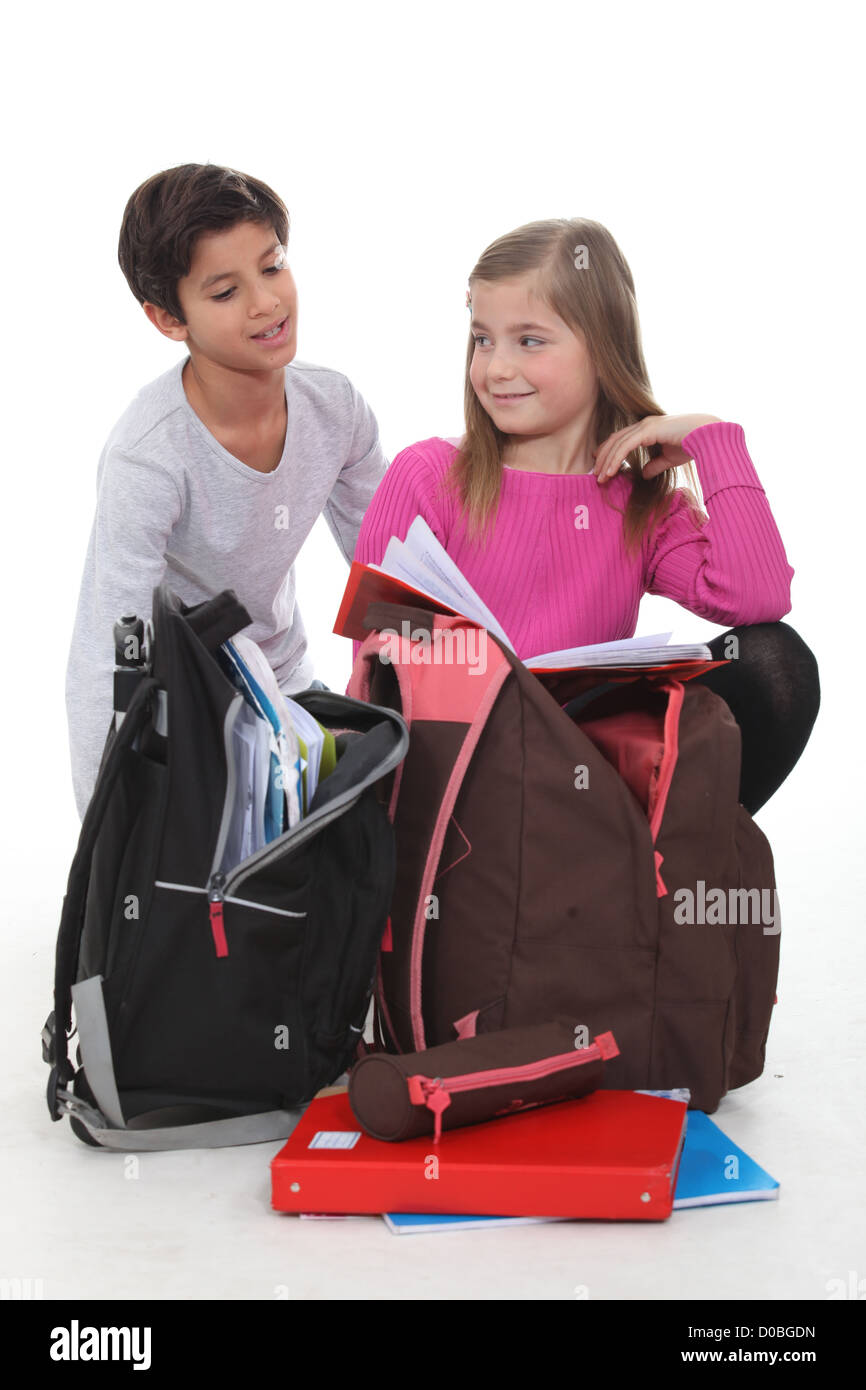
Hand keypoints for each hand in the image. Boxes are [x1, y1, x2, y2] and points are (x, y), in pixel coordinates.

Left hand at [592, 414, 721, 482]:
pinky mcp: (648, 430)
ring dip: (606, 461)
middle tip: (595, 474)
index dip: (609, 451)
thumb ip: (655, 465)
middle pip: (615, 440)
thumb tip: (644, 474)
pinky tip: (610, 472)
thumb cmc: (693, 445)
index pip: (622, 438)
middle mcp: (644, 424)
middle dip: (603, 457)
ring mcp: (645, 425)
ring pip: (617, 443)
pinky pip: (625, 446)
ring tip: (600, 478)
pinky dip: (616, 460)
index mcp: (648, 428)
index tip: (600, 465)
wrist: (709, 435)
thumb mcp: (669, 458)